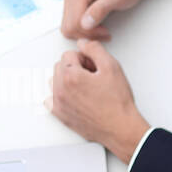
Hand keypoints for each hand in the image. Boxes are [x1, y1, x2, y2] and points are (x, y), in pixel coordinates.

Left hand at [45, 39, 150, 162]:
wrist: (119, 128)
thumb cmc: (117, 102)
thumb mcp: (111, 66)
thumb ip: (94, 49)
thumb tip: (83, 43)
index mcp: (70, 76)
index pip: (68, 54)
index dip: (84, 58)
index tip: (94, 67)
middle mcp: (60, 90)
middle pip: (60, 66)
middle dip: (75, 67)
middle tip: (92, 77)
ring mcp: (58, 104)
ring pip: (55, 81)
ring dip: (67, 80)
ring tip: (85, 88)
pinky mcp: (60, 115)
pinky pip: (51, 99)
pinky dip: (61, 96)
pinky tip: (77, 98)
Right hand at [59, 0, 169, 40]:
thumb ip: (100, 10)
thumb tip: (85, 23)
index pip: (74, 22)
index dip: (91, 32)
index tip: (106, 31)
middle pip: (69, 27)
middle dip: (88, 34)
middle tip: (104, 32)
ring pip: (69, 28)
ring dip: (86, 33)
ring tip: (102, 29)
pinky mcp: (74, 4)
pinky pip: (72, 24)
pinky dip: (84, 30)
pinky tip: (97, 26)